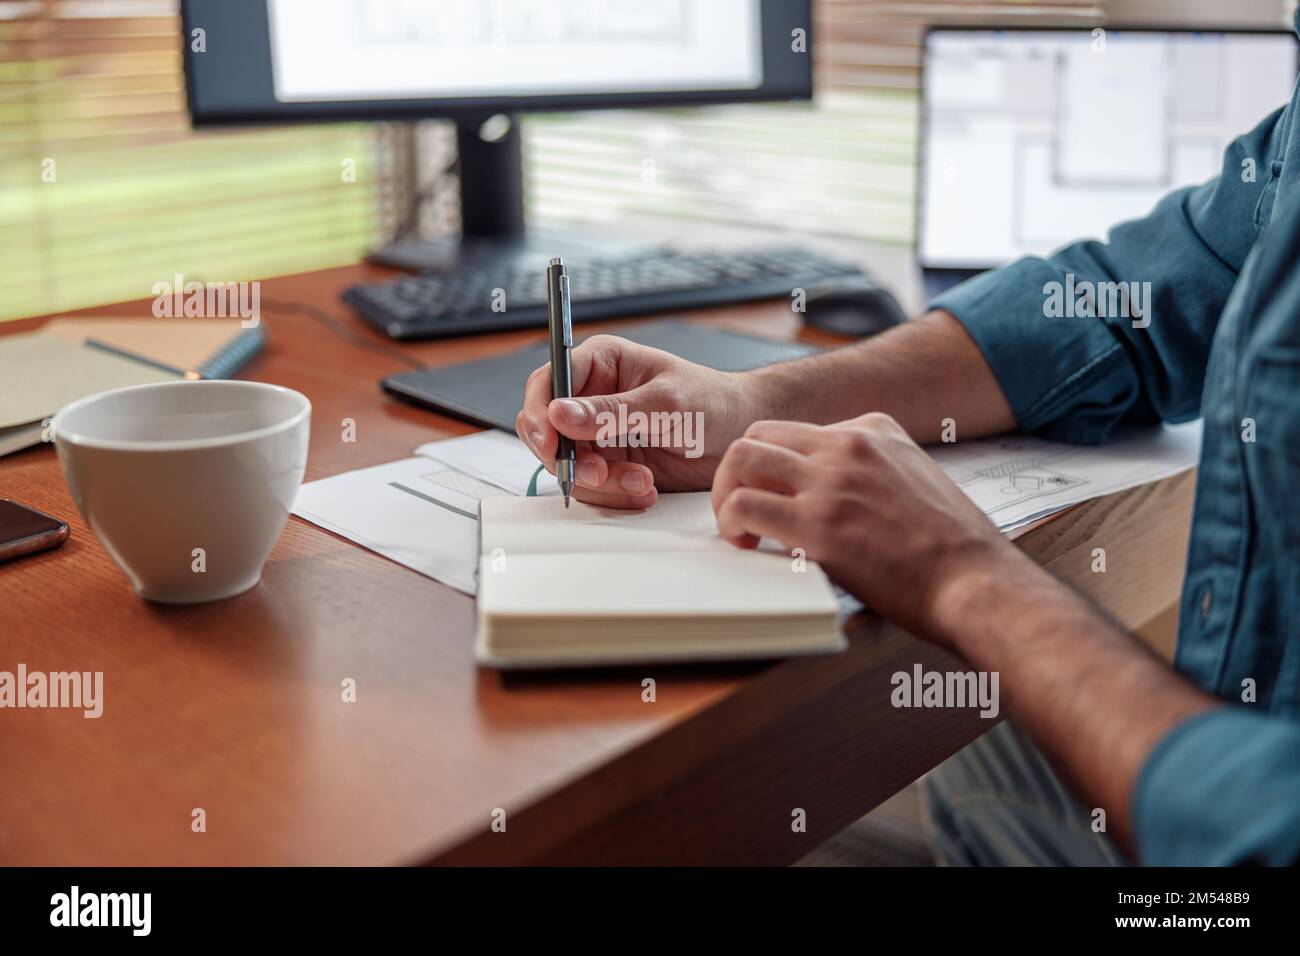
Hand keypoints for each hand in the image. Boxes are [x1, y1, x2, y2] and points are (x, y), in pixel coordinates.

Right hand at [517, 335, 758, 508]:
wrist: (741, 436)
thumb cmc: (713, 402)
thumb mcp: (665, 404)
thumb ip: (611, 411)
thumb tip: (560, 414)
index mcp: (600, 363)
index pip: (548, 384)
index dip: (539, 414)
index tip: (549, 444)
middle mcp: (592, 397)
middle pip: (549, 430)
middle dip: (571, 458)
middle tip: (600, 473)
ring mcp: (599, 434)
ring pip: (569, 465)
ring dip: (601, 482)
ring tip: (642, 481)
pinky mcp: (611, 463)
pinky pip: (592, 486)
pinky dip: (614, 494)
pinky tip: (644, 489)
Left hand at [710, 412, 1029, 641]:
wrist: (978, 582)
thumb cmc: (954, 549)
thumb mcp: (915, 481)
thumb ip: (872, 475)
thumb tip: (832, 494)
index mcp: (874, 430)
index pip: (796, 431)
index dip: (775, 467)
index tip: (774, 496)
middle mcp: (849, 446)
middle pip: (759, 435)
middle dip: (738, 472)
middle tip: (740, 509)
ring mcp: (832, 481)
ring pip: (741, 460)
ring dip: (726, 494)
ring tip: (738, 529)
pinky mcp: (818, 525)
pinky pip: (744, 506)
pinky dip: (731, 524)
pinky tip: (747, 545)